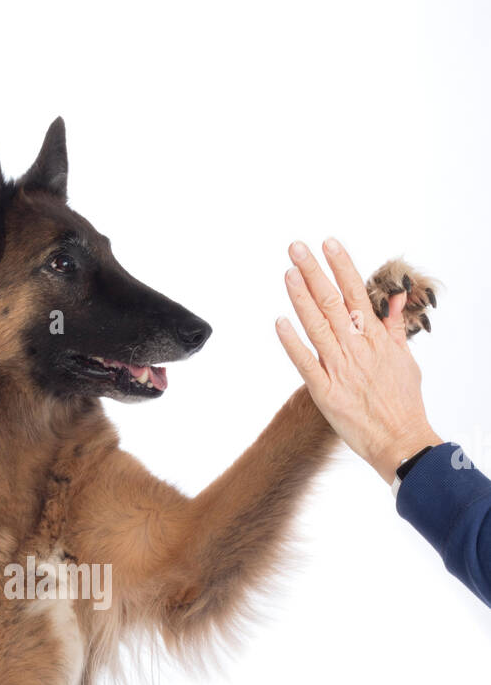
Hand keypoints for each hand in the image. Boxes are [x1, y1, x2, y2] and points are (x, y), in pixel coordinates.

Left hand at [275, 239, 440, 483]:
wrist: (401, 440)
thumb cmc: (404, 402)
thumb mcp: (405, 359)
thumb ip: (393, 327)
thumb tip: (394, 297)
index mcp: (375, 338)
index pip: (356, 292)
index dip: (340, 266)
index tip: (328, 243)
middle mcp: (357, 348)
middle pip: (332, 302)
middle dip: (313, 272)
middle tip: (296, 247)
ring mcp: (340, 369)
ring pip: (317, 326)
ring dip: (301, 298)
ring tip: (288, 273)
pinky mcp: (326, 392)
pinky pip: (305, 363)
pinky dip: (292, 343)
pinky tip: (280, 322)